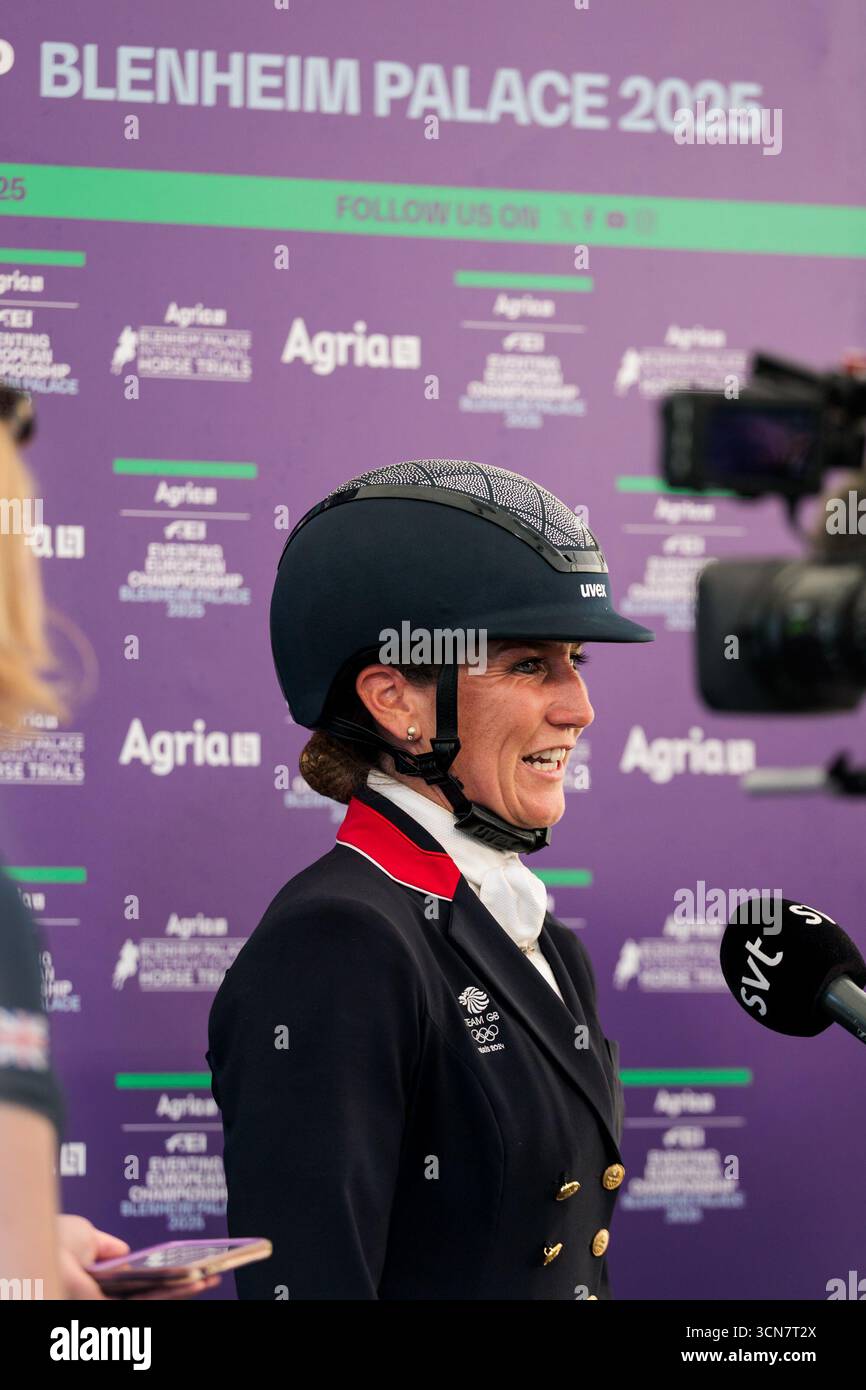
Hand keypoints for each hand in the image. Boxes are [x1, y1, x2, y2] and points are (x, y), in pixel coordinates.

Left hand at [56, 1214, 219, 1299]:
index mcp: (93, 1278)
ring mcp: (108, 1303)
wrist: (41, 1249)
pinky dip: (179, 1293)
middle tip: (209, 1275)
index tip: (182, 1265)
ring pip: (156, 1299)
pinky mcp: (112, 1309)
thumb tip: (125, 1251)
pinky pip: (153, 1302)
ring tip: (211, 1277)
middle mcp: (101, 1294)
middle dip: (181, 1284)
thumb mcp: (85, 1234)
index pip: (133, 1280)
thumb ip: (108, 1245)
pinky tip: (198, 1282)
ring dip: (186, 1289)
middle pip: (150, 1291)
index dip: (159, 1274)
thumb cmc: (52, 1241)